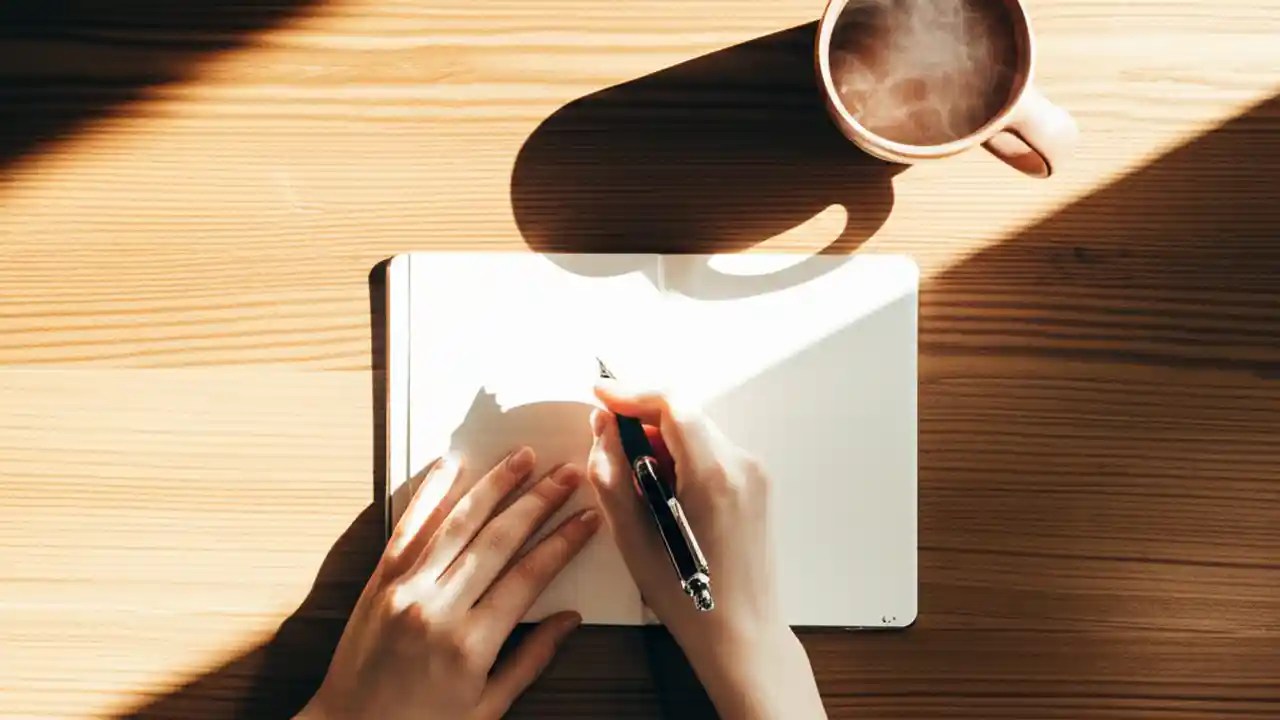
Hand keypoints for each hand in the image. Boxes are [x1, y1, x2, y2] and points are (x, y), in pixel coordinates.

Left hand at [298, 448, 599, 719]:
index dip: (564, 541)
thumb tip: (569, 620)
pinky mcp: (379, 581)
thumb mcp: (487, 708)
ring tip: (522, 457)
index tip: (587, 518)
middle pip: (499, 539)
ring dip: (494, 485)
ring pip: (457, 523)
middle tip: (567, 473)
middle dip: (539, 500)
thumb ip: (530, 660)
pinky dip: (430, 493)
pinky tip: (451, 467)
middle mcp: (437, 608)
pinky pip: (408, 528)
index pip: (530, 576)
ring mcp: (404, 589)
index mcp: (471, 644)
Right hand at [587, 382, 826, 718]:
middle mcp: (742, 464)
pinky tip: (664, 495)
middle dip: (641, 421)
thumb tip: (602, 428)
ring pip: (695, 433)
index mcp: (714, 474)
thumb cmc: (688, 597)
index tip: (599, 394)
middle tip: (608, 446)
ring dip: (660, 443)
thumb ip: (611, 474)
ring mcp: (754, 473)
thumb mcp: (632, 537)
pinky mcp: (756, 485)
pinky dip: (681, 459)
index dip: (631, 391)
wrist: (743, 633)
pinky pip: (710, 453)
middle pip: (683, 415)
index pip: (672, 403)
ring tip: (636, 484)